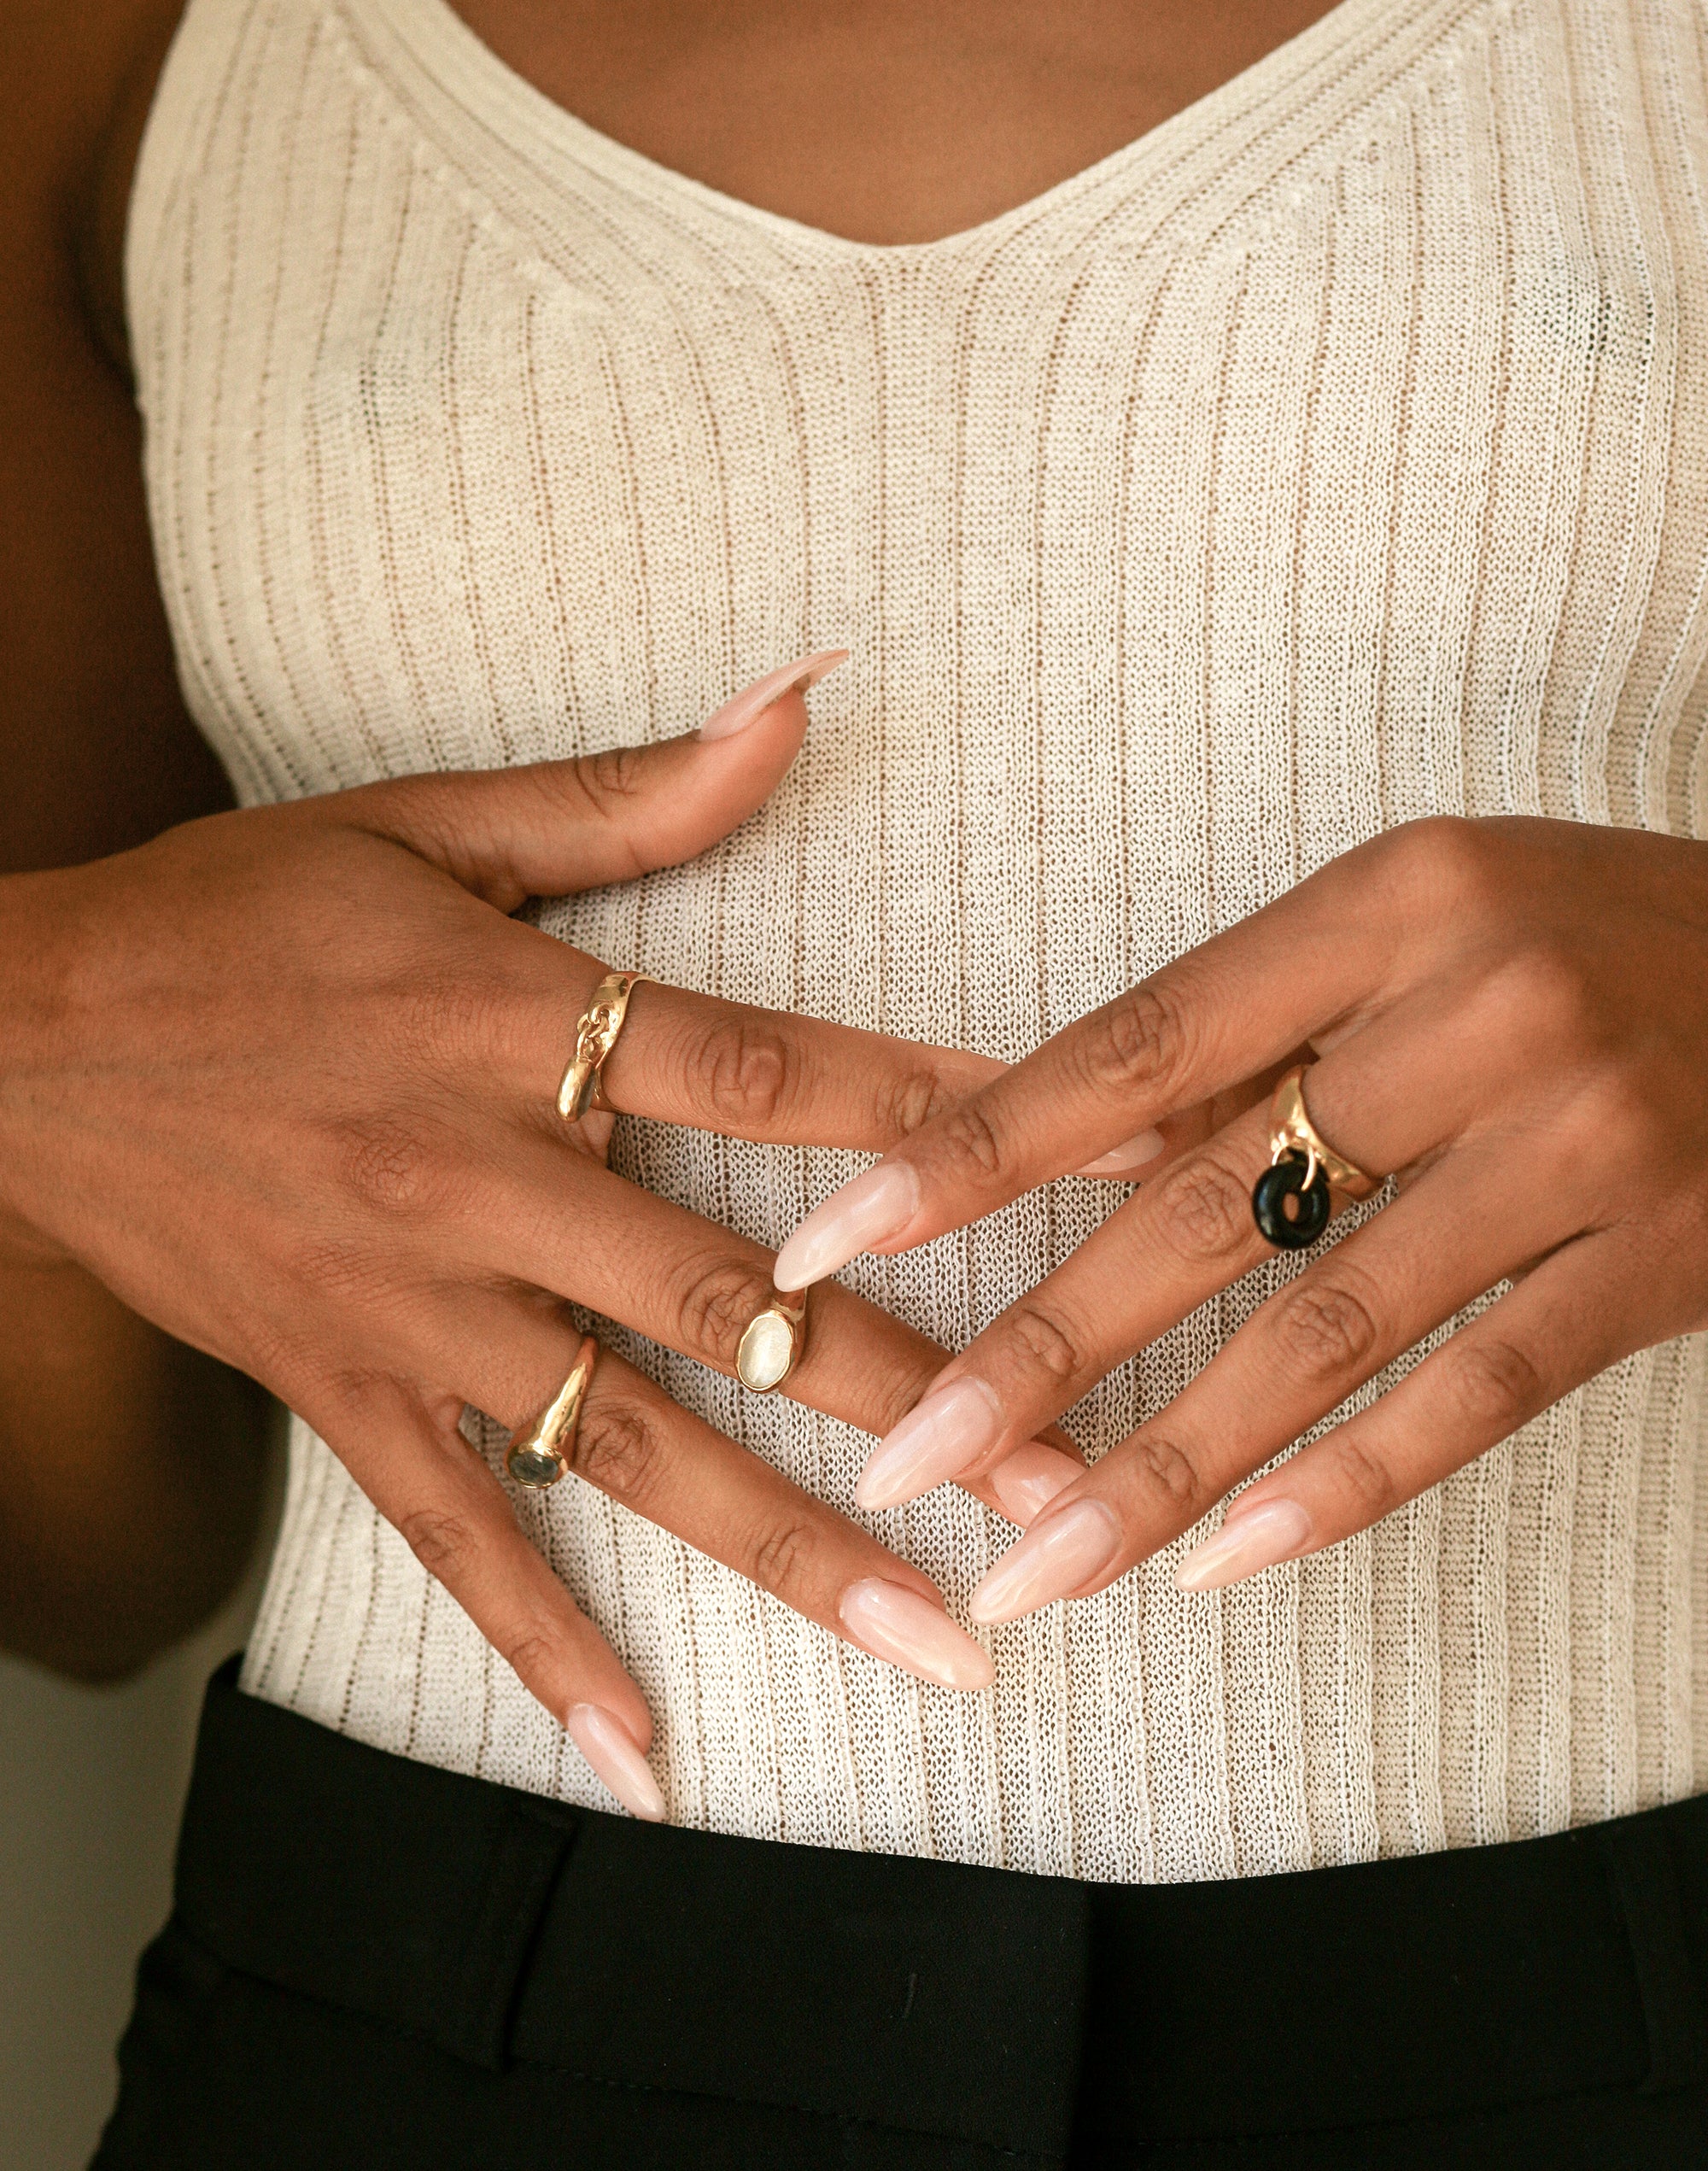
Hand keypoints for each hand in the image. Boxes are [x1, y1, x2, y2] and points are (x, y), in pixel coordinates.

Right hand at [0, 657, 1078, 1813]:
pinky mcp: (342, 1395)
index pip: (761, 1069)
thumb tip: (806, 697)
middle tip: (1072, 1487)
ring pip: (628, 1446)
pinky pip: (457, 1540)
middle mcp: (474, 1179)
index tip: (1087, 1167)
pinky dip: (549, 1651)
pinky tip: (649, 1757)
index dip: (927, 1117)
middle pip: (734, 1304)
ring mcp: (409, 1309)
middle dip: (920, 1398)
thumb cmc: (227, 919)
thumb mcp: (419, 823)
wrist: (10, 1045)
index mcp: (510, 1020)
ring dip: (795, 1552)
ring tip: (943, 1643)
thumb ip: (628, 795)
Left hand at [770, 817, 1707, 1624]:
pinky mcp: (1667, 1256)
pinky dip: (1348, 1486)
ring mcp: (1586, 1138)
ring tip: (1033, 1565)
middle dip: (1039, 1345)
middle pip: (1210, 1202)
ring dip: (1164, 1463)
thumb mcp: (1432, 926)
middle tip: (899, 1457)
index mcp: (1394, 899)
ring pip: (1329, 1329)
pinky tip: (1228, 1565)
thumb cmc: (1605, 940)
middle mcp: (1482, 1006)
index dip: (974, 1150)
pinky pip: (1479, 1395)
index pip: (1135, 1042)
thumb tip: (1058, 1153)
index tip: (835, 1241)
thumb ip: (1261, 1034)